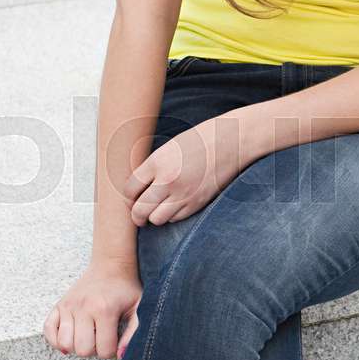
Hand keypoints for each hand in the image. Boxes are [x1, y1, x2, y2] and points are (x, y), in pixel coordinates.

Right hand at [43, 257, 142, 359]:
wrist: (111, 265)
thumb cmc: (126, 288)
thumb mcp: (138, 309)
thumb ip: (133, 334)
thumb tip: (120, 355)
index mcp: (105, 310)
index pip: (104, 350)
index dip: (112, 351)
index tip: (115, 340)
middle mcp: (84, 308)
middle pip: (82, 350)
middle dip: (94, 350)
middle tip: (101, 338)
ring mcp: (69, 306)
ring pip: (65, 343)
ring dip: (76, 346)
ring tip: (87, 337)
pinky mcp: (59, 304)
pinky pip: (48, 329)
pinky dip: (56, 339)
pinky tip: (69, 338)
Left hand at [123, 113, 249, 226]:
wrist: (231, 141)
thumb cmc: (199, 140)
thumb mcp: (169, 148)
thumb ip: (152, 167)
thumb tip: (137, 189)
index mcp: (157, 162)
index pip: (130, 189)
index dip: (128, 196)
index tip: (131, 197)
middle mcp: (168, 180)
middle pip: (140, 210)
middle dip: (136, 215)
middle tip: (137, 213)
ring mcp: (184, 194)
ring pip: (156, 219)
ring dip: (153, 217)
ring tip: (155, 211)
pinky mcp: (197, 203)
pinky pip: (175, 218)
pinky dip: (171, 216)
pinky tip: (174, 206)